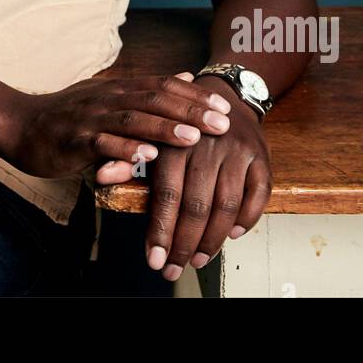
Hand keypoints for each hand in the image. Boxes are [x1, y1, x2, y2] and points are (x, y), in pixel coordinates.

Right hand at [2, 73, 232, 179]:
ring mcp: (90, 118)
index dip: (194, 95)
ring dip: (164, 127)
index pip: (163, 85)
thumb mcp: (110, 97)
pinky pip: (102, 143)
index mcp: (119, 88)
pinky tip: (146, 155)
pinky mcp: (74, 140)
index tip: (225, 105)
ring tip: (193, 137)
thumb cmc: (69, 116)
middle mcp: (108, 98)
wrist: (20, 125)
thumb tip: (186, 75)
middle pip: (154, 99)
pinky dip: (125, 148)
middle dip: (190, 110)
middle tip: (223, 122)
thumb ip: (147, 90)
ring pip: (132, 119)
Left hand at [142, 74, 271, 281]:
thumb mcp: (150, 135)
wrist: (224, 93)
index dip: (161, 231)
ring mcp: (237, 151)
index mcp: (175, 141)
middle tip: (175, 269)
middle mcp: (207, 144)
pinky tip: (231, 235)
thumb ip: (127, 159)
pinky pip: (259, 195)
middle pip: (197, 205)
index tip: (154, 260)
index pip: (167, 194)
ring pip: (227, 205)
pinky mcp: (261, 156)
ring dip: (213, 240)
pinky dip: (247, 220)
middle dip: (184, 244)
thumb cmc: (180, 122)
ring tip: (199, 259)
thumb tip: (102, 175)